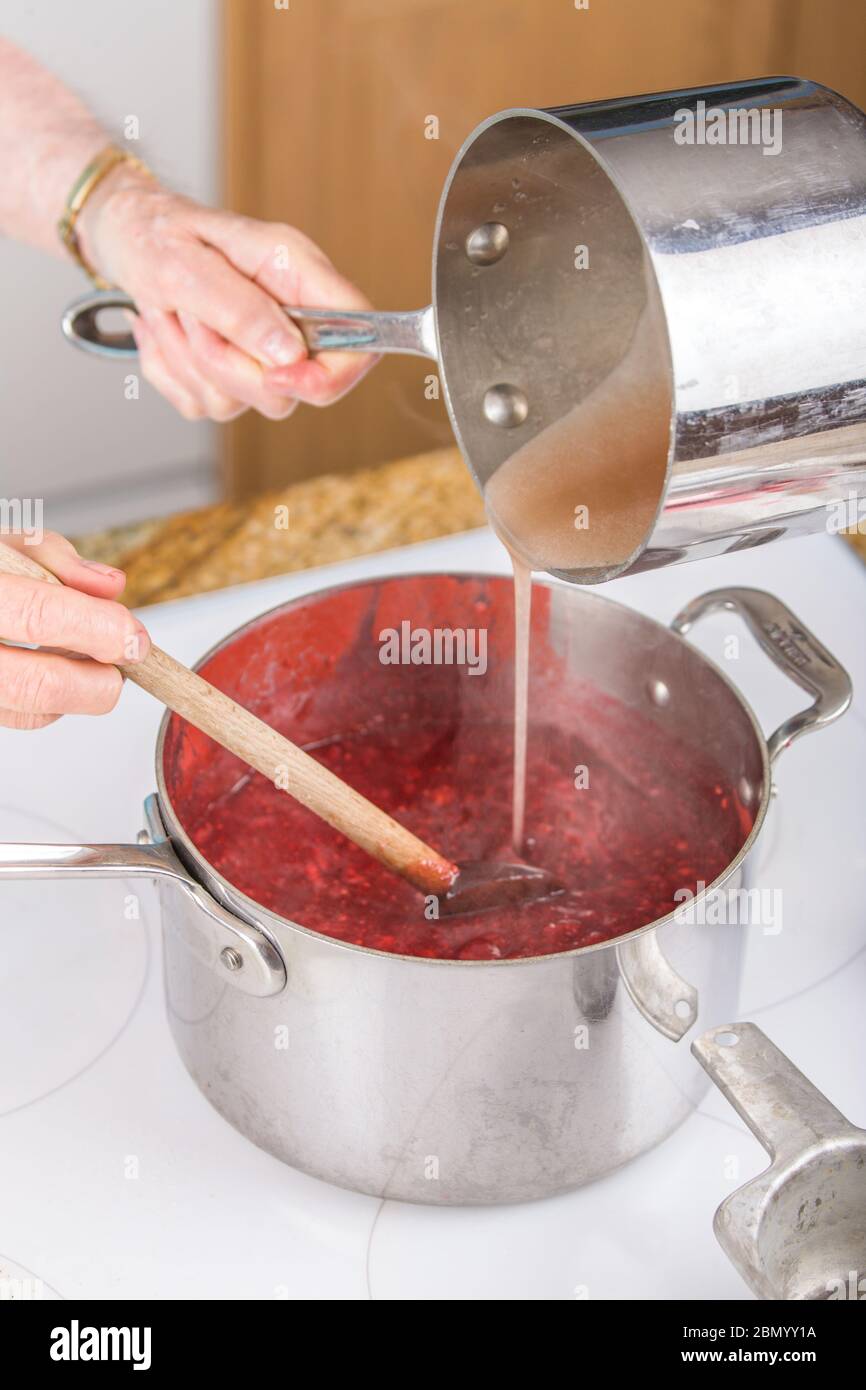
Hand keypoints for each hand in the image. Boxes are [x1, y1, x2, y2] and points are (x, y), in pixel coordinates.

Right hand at [0, 533, 149, 729]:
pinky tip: (52, 666)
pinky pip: (20, 715)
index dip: (99, 630)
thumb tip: (109, 587)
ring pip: (32, 710)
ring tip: (87, 656)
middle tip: (124, 662)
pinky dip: (52, 699)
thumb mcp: (6, 548)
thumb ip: (57, 560)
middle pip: (38, 685)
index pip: (40, 617)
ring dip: (78, 691)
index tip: (133, 637)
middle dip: (99, 682)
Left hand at [76, 165, 376, 421]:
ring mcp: (257, 354)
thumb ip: (240, 308)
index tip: (278, 373)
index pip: (361, 339)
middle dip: (229, 365)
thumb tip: (290, 355)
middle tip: (193, 316)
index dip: (330, 374)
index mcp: (298, 276)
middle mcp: (288, 318)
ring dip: (190, 362)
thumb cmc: (154, 234)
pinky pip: (202, 404)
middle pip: (291, 390)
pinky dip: (172, 372)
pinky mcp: (223, 378)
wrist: (121, 236)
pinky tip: (165, 329)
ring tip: (175, 312)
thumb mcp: (186, 263)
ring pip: (241, 403)